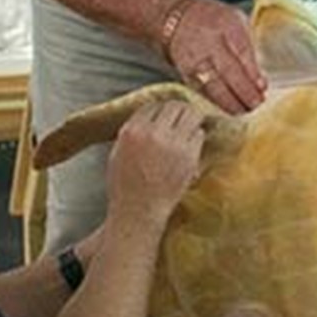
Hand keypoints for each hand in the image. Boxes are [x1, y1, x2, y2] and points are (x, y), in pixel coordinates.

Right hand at [104, 100, 207, 227]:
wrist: (138, 211)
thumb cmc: (125, 188)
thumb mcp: (117, 154)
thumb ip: (131, 134)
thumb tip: (145, 121)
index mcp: (132, 131)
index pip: (151, 106)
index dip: (159, 111)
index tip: (163, 116)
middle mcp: (153, 133)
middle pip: (174, 105)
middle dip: (178, 111)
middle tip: (181, 118)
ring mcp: (173, 143)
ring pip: (191, 114)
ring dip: (191, 119)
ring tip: (190, 126)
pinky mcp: (189, 155)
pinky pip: (199, 134)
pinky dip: (197, 136)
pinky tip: (191, 145)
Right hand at [165, 0, 265, 113]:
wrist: (178, 19)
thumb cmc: (216, 23)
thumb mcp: (237, 22)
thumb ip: (249, 47)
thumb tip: (260, 81)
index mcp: (226, 24)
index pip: (241, 50)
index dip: (253, 71)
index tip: (263, 86)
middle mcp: (208, 41)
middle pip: (227, 70)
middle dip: (244, 90)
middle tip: (257, 103)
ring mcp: (194, 58)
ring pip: (213, 84)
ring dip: (230, 101)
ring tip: (245, 110)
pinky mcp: (185, 73)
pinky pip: (202, 91)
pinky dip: (217, 102)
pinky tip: (229, 107)